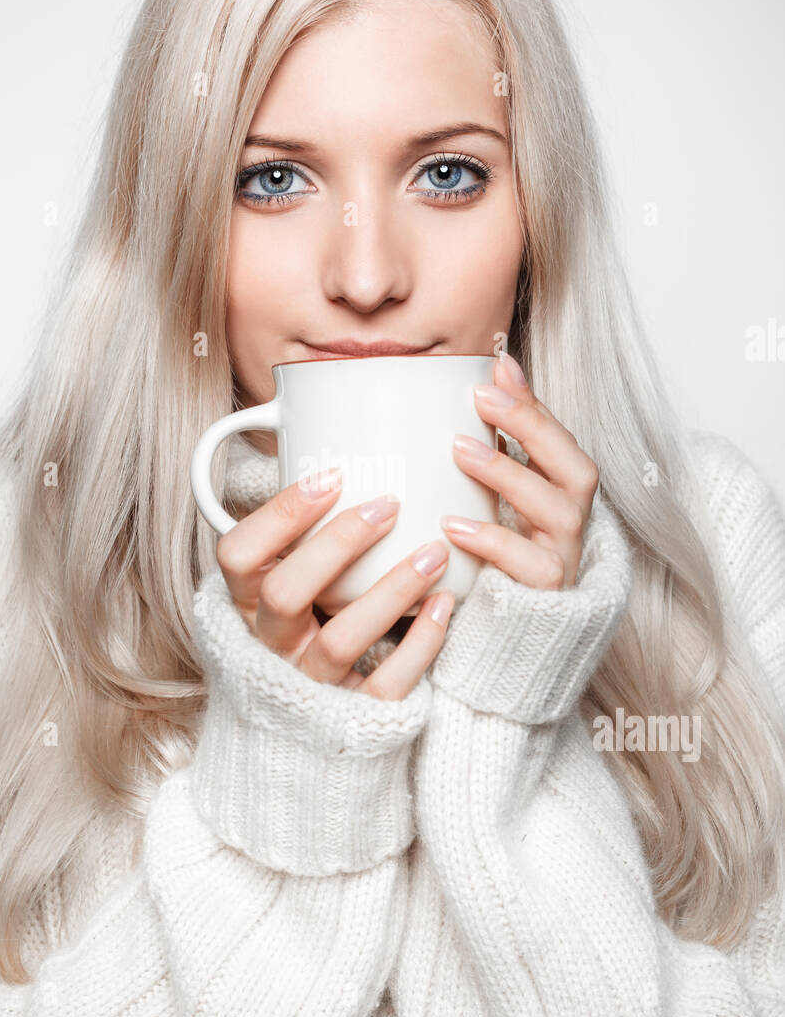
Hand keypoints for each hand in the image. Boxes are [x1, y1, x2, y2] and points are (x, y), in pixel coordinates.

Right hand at [215, 470, 455, 698]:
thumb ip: (301, 542)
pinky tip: (445, 603)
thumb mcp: (287, 589)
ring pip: (340, 639)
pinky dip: (421, 643)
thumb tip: (342, 460)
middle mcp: (269, 646)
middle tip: (388, 506)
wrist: (309, 738)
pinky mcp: (352, 719)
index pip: (237, 555)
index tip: (330, 478)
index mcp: (245, 606)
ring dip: (391, 589)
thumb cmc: (307, 635)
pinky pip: (385, 683)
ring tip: (434, 552)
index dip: (279, 515)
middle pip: (285, 593)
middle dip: (338, 543)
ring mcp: (308, 686)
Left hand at [440, 351, 599, 589]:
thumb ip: (476, 467)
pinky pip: (532, 568)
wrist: (493, 653)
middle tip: (481, 397)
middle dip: (533, 426)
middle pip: (576, 469)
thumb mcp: (481, 514)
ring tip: (460, 448)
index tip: (499, 362)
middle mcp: (572, 529)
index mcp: (561, 501)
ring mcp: (565, 564)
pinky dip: (495, 542)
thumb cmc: (484, 573)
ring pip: (559, 512)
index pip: (559, 442)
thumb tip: (439, 410)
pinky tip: (454, 526)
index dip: (534, 402)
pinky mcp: (546, 602)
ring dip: (510, 474)